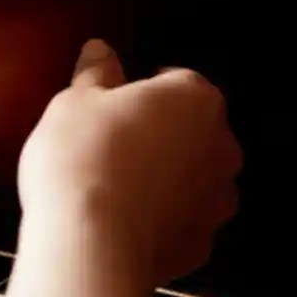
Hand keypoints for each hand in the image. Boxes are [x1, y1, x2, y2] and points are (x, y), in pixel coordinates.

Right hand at [17, 39, 241, 285]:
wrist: (90, 240)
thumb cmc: (83, 153)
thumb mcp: (75, 100)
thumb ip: (96, 72)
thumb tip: (100, 49)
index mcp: (196, 99)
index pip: (178, 81)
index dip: (144, 90)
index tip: (115, 103)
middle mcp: (221, 147)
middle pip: (192, 131)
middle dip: (162, 134)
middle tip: (113, 142)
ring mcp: (217, 202)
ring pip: (193, 179)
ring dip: (167, 178)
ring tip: (118, 186)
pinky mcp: (200, 247)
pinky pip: (181, 223)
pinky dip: (161, 220)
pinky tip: (124, 221)